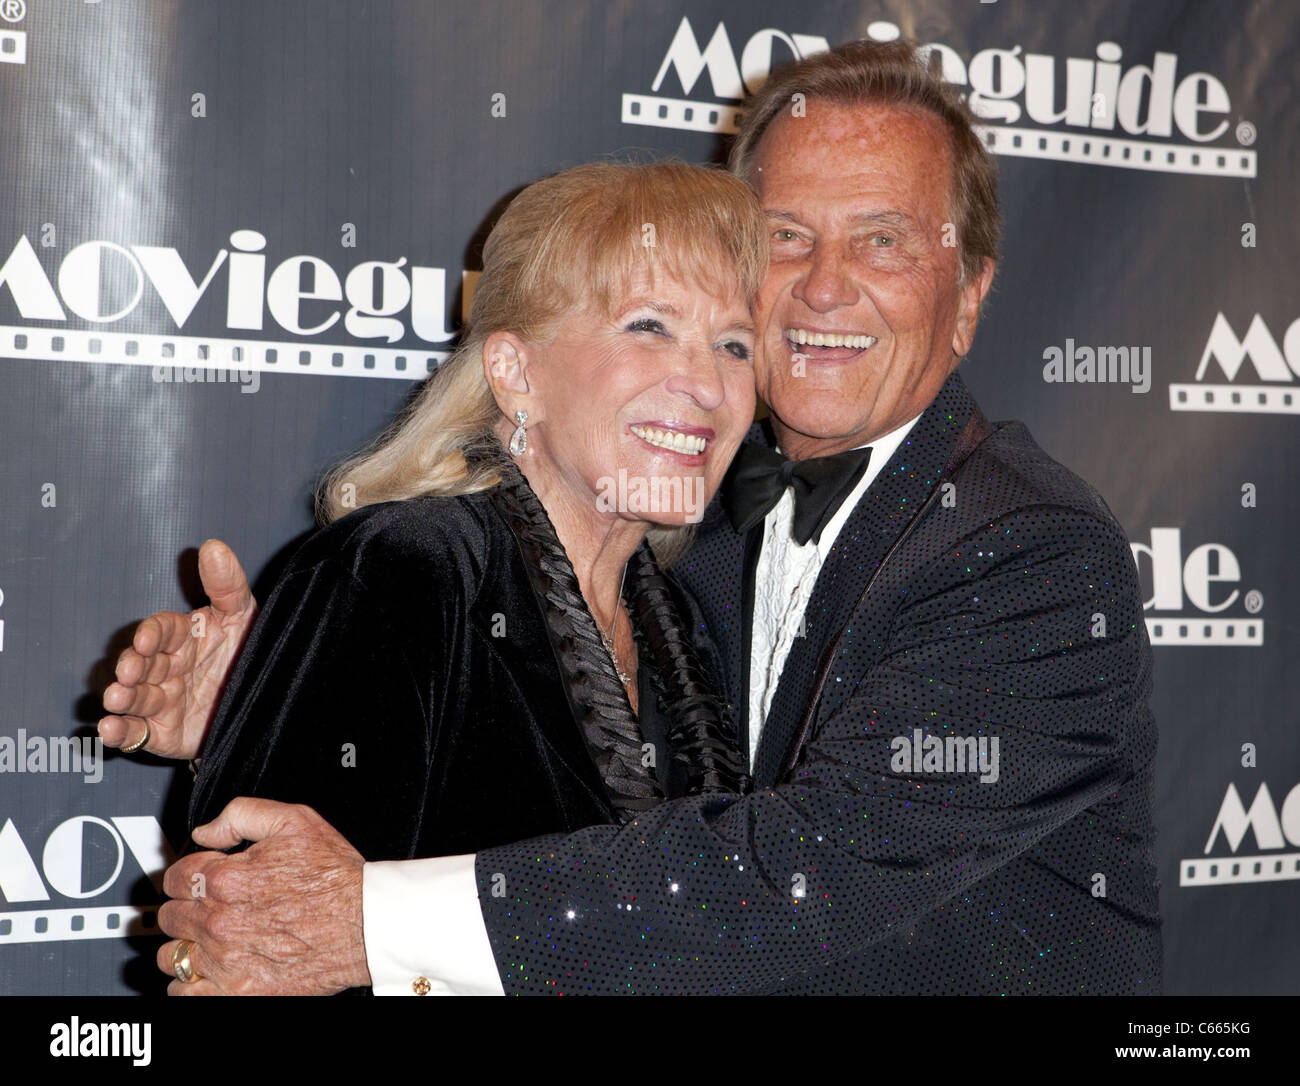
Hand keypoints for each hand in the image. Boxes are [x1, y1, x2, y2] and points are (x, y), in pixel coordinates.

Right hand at [99, 539, 256, 760]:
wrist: (264, 703)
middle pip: (142, 663)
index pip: (162, 631)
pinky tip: (109, 727)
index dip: (154, 634)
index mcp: (184, 638)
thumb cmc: (245, 652)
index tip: (148, 637)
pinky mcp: (161, 732)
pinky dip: (120, 732)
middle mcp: (167, 667)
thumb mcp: (243, 616)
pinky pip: (136, 733)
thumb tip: (213, 547)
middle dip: (133, 665)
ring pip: (135, 697)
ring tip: (116, 697)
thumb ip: (227, 585)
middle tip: (130, 669)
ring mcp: (162, 700)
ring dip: (122, 696)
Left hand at [156, 798, 370, 994]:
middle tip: (207, 908)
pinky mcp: (236, 993)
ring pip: (170, 957)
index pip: (173, 876)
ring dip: (183, 947)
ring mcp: (225, 961)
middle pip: (169, 916)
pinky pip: (184, 994)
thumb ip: (241, 814)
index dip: (186, 874)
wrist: (365, 923)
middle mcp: (219, 920)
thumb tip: (205, 831)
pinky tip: (206, 971)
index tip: (197, 880)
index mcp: (227, 877)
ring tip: (206, 940)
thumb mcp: (295, 820)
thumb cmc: (335, 877)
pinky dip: (188, 984)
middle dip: (185, 908)